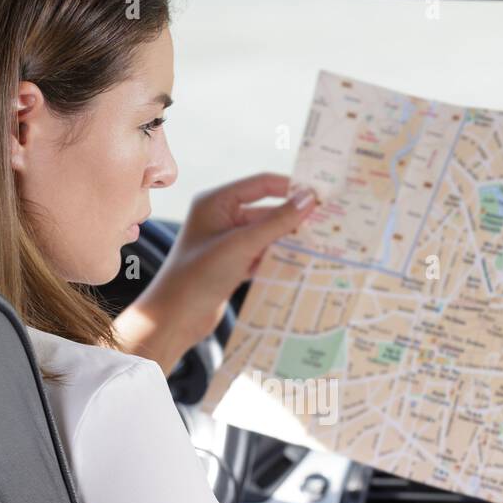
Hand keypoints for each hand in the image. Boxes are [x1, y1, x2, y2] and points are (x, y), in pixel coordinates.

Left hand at [117, 174, 317, 371]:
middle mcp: (221, 217)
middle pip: (267, 210)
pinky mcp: (232, 264)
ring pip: (267, 234)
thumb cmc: (199, 275)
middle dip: (294, 217)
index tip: (321, 194)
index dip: (291, 187)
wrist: (175, 318)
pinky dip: (279, 258)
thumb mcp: (242, 244)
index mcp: (216, 201)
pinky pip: (262, 254)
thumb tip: (309, 197)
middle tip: (327, 222)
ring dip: (289, 239)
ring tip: (321, 243)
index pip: (261, 184)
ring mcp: (227, 242)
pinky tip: (301, 263)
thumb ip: (277, 221)